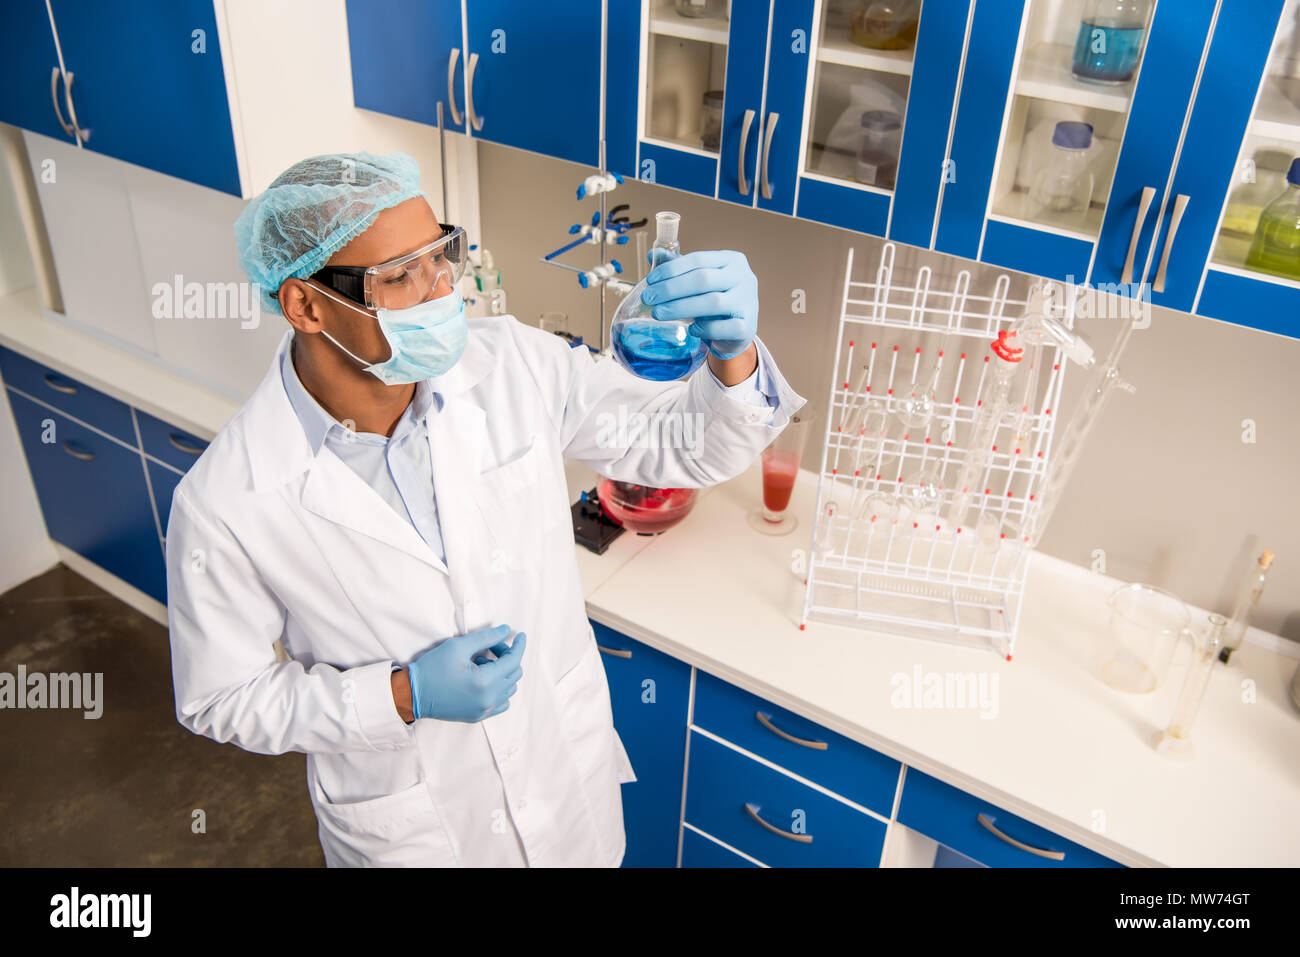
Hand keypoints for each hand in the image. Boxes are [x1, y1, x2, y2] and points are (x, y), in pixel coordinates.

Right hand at [406, 624, 525, 722]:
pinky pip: (502, 702)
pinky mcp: (478, 716)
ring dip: (502, 672)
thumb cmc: (433, 668)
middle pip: (514, 674)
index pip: (513, 661)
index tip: (520, 635)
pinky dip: (500, 689)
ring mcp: (484, 710)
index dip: (519, 646)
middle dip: (507, 656)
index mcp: (485, 681)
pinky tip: (484, 679)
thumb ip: (486, 637)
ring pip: (509, 688)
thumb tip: (506, 630)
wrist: (413, 694)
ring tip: (481, 663)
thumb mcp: (458, 646)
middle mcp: (488, 699)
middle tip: (490, 646)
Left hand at [640, 250, 758, 359]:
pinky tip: (691, 329)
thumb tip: (652, 255)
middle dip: (671, 289)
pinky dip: (705, 329)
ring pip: (713, 302)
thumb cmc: (717, 298)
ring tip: (658, 313)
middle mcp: (744, 278)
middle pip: (703, 279)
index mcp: (732, 260)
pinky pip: (723, 327)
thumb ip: (679, 268)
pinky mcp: (748, 326)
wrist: (738, 329)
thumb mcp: (700, 280)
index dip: (671, 269)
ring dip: (681, 307)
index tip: (650, 280)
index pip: (698, 260)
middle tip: (648, 298)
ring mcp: (748, 302)